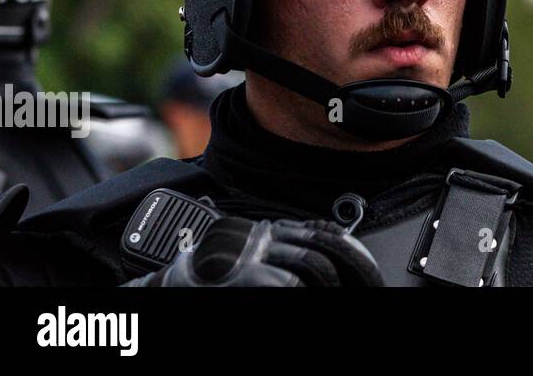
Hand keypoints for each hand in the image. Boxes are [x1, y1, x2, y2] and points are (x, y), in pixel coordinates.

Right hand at [125, 215, 382, 286]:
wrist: (161, 291)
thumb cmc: (205, 283)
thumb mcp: (248, 264)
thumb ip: (282, 257)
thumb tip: (328, 270)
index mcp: (266, 233)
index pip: (324, 232)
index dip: (354, 252)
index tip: (370, 272)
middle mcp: (261, 238)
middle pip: (325, 248)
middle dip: (356, 270)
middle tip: (371, 288)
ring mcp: (251, 256)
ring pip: (313, 266)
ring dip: (332, 287)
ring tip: (337, 297)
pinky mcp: (243, 276)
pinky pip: (288, 284)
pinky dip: (304, 296)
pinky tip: (306, 301)